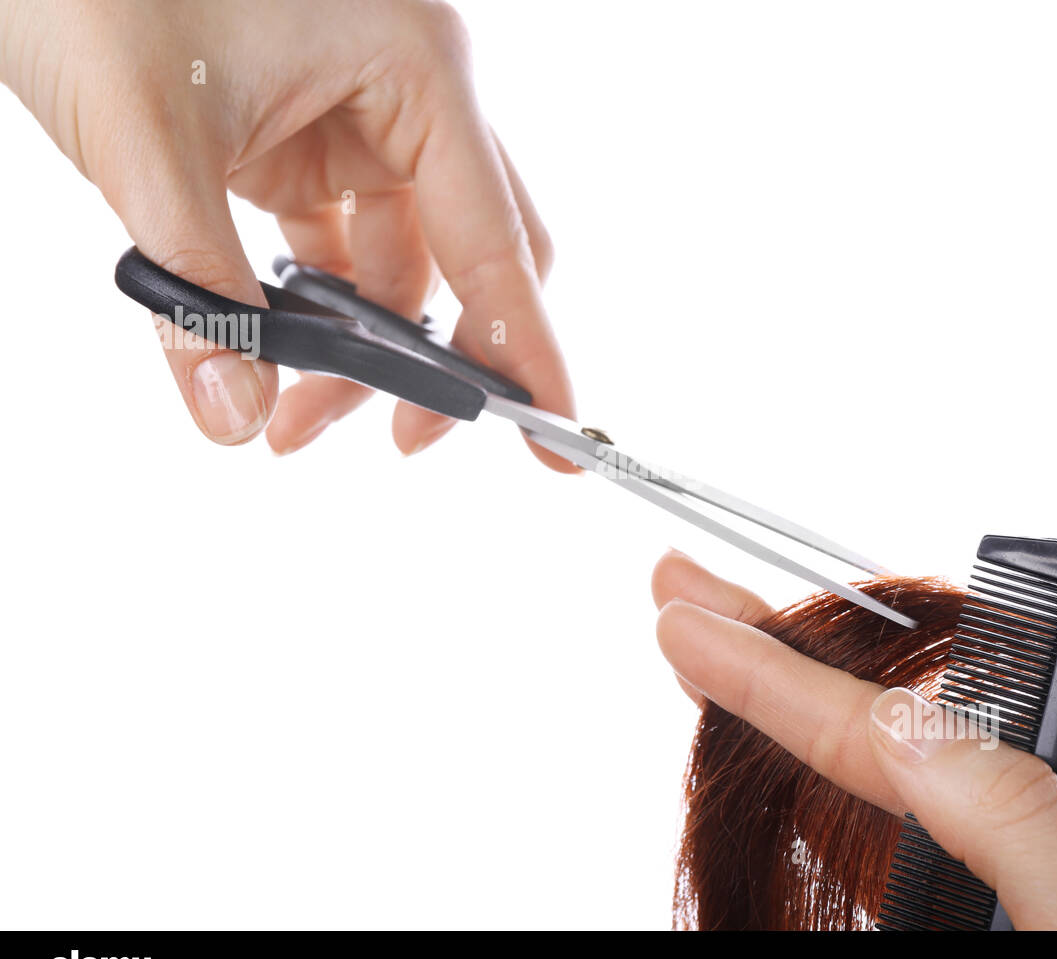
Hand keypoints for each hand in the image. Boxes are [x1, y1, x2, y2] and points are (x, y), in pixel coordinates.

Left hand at [1, 0, 574, 463]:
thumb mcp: (147, 142)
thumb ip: (200, 294)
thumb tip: (233, 415)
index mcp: (415, 67)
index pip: (496, 241)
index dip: (526, 351)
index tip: (554, 439)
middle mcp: (407, 90)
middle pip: (473, 255)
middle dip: (438, 358)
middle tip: (406, 438)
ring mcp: (359, 113)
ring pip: (401, 262)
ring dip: (361, 346)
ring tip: (293, 415)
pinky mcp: (308, 135)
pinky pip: (343, 243)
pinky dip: (318, 306)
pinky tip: (279, 346)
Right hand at [651, 549, 1056, 929]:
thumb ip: (1026, 830)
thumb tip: (908, 725)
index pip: (897, 724)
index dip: (779, 673)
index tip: (688, 627)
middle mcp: (1043, 818)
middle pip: (876, 716)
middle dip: (774, 648)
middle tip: (687, 595)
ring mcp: (1014, 864)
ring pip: (871, 766)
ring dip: (785, 702)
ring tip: (716, 652)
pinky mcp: (987, 907)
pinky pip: (888, 827)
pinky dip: (822, 775)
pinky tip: (793, 746)